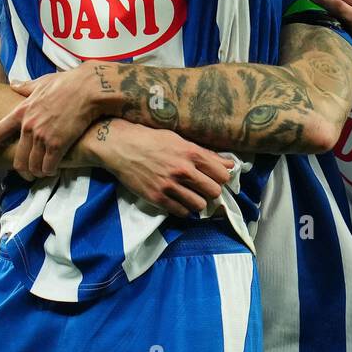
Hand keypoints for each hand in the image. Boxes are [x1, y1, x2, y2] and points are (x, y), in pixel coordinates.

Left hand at [0, 67, 99, 177]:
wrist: (89, 88)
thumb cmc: (67, 83)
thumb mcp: (41, 82)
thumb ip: (25, 87)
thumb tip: (13, 84)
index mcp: (21, 112)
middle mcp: (29, 126)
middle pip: (17, 158)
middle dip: (22, 170)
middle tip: (28, 173)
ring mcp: (42, 136)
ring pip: (32, 166)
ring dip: (37, 172)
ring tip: (43, 172)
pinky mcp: (58, 144)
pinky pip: (48, 166)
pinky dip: (50, 171)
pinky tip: (54, 169)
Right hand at [91, 121, 234, 216]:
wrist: (121, 147)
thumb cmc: (151, 140)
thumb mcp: (180, 140)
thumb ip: (205, 154)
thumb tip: (229, 163)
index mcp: (191, 153)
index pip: (222, 174)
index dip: (222, 177)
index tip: (216, 178)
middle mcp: (183, 170)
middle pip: (214, 191)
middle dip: (212, 191)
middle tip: (204, 188)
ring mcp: (170, 185)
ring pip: (199, 205)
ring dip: (198, 202)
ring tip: (192, 196)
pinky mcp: (157, 197)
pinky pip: (181, 212)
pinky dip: (183, 209)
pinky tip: (179, 201)